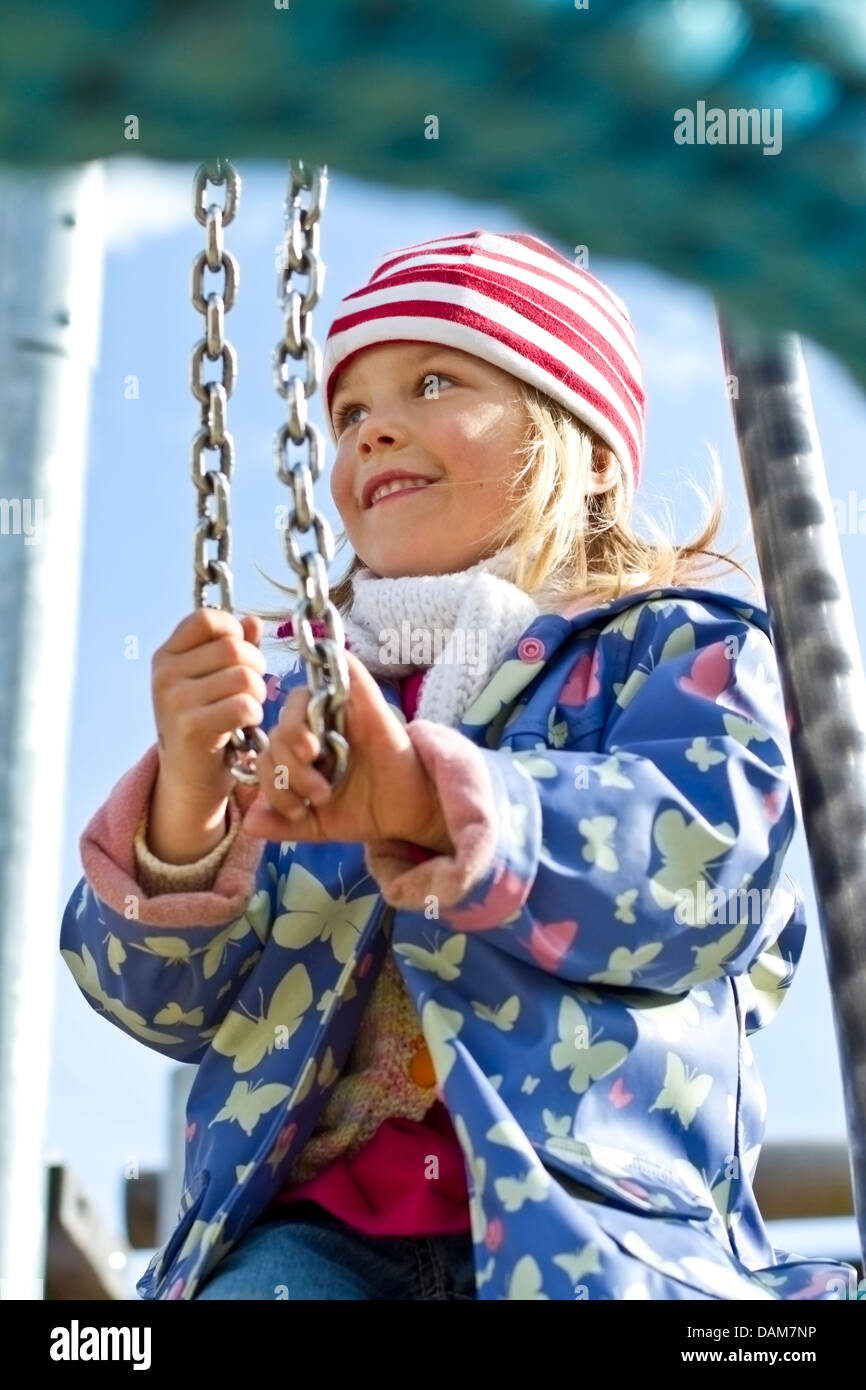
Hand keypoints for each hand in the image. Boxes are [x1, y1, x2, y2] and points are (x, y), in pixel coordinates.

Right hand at [151, 608, 267, 807]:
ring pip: (244, 677)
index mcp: (166, 655)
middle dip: (255, 667)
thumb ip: (231, 647)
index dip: (234, 632)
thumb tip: (252, 622)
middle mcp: (165, 674)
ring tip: (247, 708)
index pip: (207, 619)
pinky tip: (244, 725)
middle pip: (234, 648)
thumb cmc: (205, 722)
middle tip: (251, 689)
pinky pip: (244, 705)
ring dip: (258, 694)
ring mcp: (174, 701)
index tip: (238, 656)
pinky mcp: (191, 728)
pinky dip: (254, 715)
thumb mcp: (211, 679)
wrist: (188, 777)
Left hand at [243, 649, 453, 852]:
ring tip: (321, 771)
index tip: (297, 812)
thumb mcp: (318, 825)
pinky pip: (345, 669)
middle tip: (318, 794)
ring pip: (298, 702)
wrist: (410, 813)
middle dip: (287, 770)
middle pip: (278, 730)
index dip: (271, 783)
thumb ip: (283, 824)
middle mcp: (317, 728)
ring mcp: (340, 711)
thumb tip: (249, 823)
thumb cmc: (367, 810)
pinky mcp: (367, 700)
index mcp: (302, 752)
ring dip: (297, 738)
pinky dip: (334, 667)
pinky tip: (332, 705)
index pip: (267, 754)